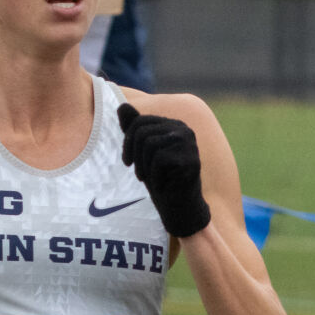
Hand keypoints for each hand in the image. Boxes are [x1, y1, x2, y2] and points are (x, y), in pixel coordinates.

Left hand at [117, 103, 211, 237]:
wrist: (180, 209)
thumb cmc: (161, 180)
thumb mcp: (143, 153)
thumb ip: (134, 130)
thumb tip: (122, 105)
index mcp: (173, 124)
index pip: (140, 121)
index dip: (127, 141)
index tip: (127, 161)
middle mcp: (183, 129)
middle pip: (142, 132)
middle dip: (134, 155)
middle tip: (139, 174)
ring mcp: (189, 143)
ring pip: (149, 145)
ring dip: (144, 167)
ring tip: (150, 179)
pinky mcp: (191, 159)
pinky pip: (159, 160)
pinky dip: (154, 176)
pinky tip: (163, 185)